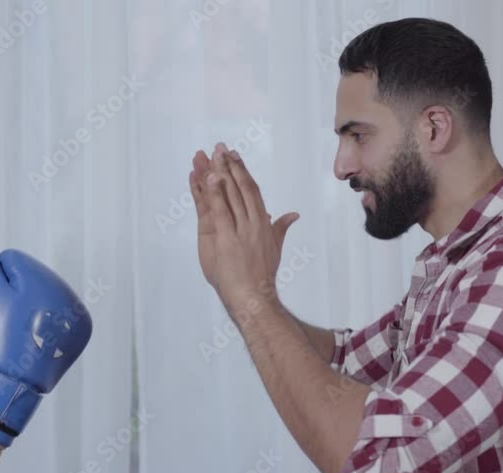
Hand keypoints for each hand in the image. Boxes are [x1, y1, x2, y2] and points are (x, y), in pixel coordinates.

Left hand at [189, 143, 299, 311]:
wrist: (255, 297)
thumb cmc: (261, 275)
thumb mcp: (275, 248)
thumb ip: (281, 228)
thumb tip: (293, 214)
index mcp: (263, 223)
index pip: (252, 191)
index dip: (242, 172)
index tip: (234, 156)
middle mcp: (254, 222)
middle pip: (241, 188)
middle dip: (230, 166)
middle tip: (220, 147)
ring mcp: (241, 230)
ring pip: (230, 195)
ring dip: (219, 173)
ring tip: (211, 155)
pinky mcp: (228, 239)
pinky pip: (220, 212)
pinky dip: (214, 194)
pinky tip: (209, 177)